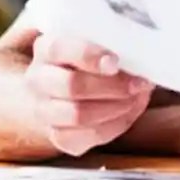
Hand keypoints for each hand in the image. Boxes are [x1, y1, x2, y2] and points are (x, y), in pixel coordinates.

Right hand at [24, 34, 154, 155]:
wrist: (78, 86)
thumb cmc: (98, 58)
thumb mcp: (104, 42)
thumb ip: (116, 45)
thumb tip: (141, 59)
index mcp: (48, 48)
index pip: (61, 49)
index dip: (90, 56)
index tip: (115, 62)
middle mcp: (38, 79)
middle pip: (71, 86)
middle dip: (112, 87)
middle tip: (138, 84)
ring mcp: (44, 110)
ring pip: (77, 115)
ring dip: (116, 107)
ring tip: (135, 97)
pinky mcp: (58, 136)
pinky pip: (87, 136)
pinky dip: (115, 125)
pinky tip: (128, 110)